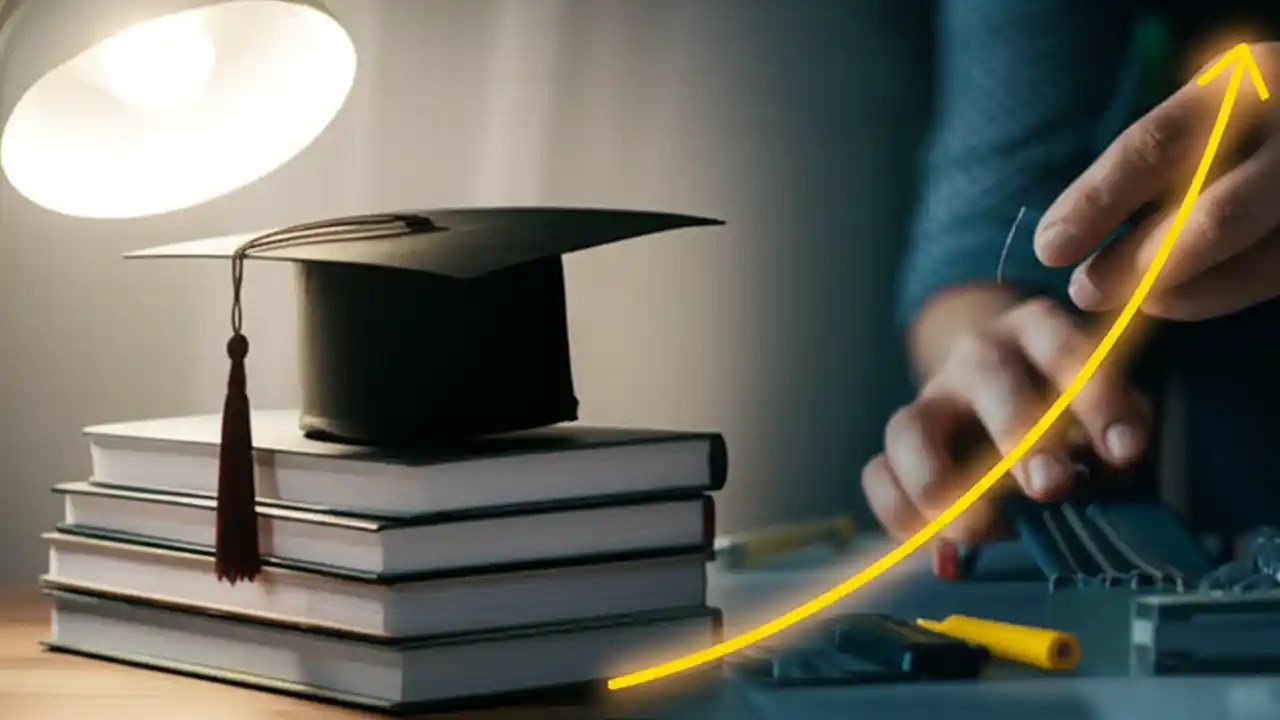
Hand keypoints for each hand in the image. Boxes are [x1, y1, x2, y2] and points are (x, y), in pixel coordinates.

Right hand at [862, 297, 1149, 542]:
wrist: (1001, 390)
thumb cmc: (1066, 413)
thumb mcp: (1101, 412)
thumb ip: (1111, 440)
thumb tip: (1108, 472)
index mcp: (1038, 332)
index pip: (1065, 349)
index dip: (1096, 400)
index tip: (1124, 453)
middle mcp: (976, 355)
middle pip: (987, 378)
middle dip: (1019, 435)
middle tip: (1050, 486)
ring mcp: (929, 397)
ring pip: (909, 427)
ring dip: (939, 481)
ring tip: (974, 528)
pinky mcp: (900, 442)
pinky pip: (877, 474)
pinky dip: (900, 511)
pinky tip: (935, 540)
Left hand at [1036, 43, 1279, 320]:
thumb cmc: (1251, 120)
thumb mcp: (1208, 110)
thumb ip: (1154, 163)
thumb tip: (1063, 238)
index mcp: (1245, 80)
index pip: (1158, 146)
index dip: (1097, 202)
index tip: (1048, 247)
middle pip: (1214, 215)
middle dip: (1140, 265)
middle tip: (1083, 292)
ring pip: (1256, 259)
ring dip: (1180, 289)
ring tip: (1128, 300)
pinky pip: (1274, 273)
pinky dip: (1220, 292)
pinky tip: (1175, 296)